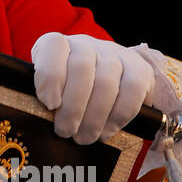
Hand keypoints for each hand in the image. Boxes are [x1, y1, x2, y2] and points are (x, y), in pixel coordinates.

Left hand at [31, 33, 154, 144]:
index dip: (50, 75)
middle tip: (65, 132)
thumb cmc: (68, 91)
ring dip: (94, 117)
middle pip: (81, 69)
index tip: (49, 104)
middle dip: (72, 107)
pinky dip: (118, 116)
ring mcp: (114, 53)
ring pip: (106, 82)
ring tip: (84, 138)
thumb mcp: (50, 89)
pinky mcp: (139, 67)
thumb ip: (45, 97)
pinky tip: (107, 132)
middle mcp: (86, 43)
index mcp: (59, 45)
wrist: (109, 81)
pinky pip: (133, 90)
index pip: (53, 46)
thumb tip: (42, 121)